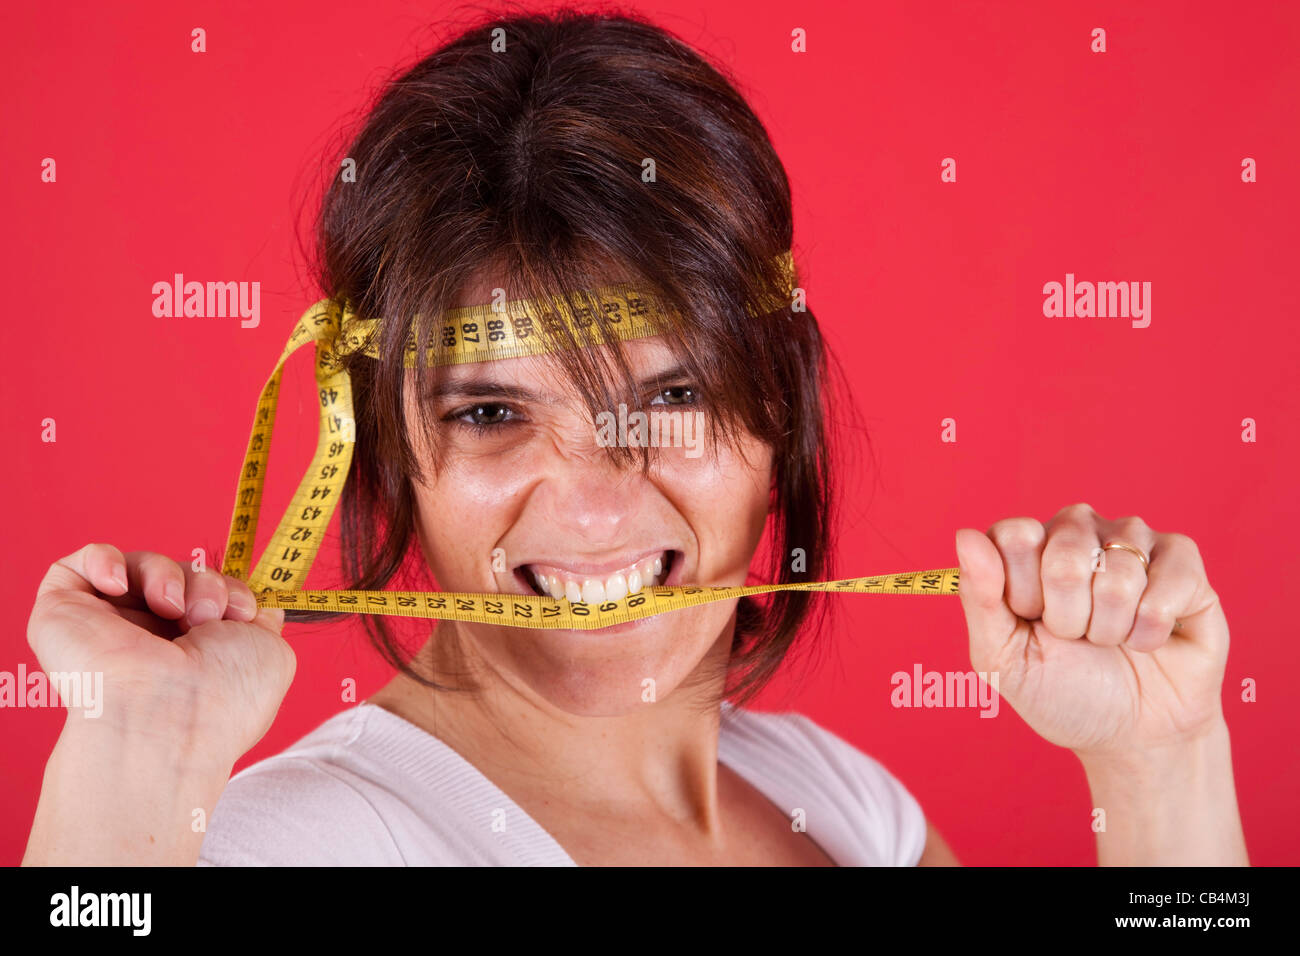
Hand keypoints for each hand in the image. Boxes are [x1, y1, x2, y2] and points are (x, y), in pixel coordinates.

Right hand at [27, 542, 294, 768]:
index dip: (231, 590)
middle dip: (205, 583)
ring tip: (173, 607)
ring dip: (166, 574)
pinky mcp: (62, 616)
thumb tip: (259, 607)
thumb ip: (263, 624)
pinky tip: (119, 583)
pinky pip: (76, 565)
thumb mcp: (270, 655)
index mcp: (195, 652)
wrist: (169, 721)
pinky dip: (103, 559)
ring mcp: (105, 628)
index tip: (242, 611)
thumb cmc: (224, 697)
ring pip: (139, 566)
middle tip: (205, 616)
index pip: (212, 595)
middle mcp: (150, 641)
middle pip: (181, 575)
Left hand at [954, 504, 1228, 759]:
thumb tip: (966, 536)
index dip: (1023, 592)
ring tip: (1110, 641)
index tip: (1031, 622)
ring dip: (1110, 627)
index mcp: (1027, 547)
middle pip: (1064, 553)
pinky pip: (1168, 581)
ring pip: (1118, 572)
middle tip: (1074, 638)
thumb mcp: (1002, 657)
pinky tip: (1149, 640)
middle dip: (1067, 617)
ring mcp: (1132, 541)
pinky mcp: (1182, 562)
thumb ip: (978, 597)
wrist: (1133, 737)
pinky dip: (1152, 629)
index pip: (1015, 535)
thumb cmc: (1062, 692)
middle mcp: (1078, 532)